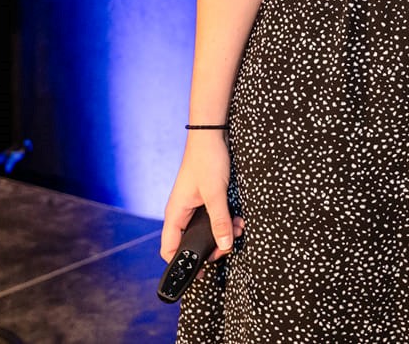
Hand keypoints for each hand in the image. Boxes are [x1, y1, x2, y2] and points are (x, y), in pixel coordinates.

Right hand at [161, 129, 243, 261]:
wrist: (212, 134)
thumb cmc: (207, 161)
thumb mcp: (215, 194)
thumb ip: (219, 221)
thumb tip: (224, 246)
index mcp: (175, 214)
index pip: (169, 249)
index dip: (181, 264)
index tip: (198, 274)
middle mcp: (181, 212)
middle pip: (191, 242)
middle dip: (211, 246)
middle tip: (228, 247)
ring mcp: (194, 206)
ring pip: (206, 230)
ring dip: (222, 232)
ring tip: (237, 229)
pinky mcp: (206, 199)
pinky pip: (215, 218)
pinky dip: (226, 221)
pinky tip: (238, 220)